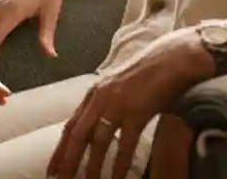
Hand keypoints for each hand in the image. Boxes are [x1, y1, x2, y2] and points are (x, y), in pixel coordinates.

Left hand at [46, 31, 210, 178]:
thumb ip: (107, 103)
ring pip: (96, 142)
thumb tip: (100, 126)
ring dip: (90, 168)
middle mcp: (100, 98)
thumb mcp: (120, 86)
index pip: (71, 125)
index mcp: (95, 93)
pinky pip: (123, 144)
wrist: (173, 58)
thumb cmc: (151, 72)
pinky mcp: (136, 111)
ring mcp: (117, 104)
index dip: (60, 149)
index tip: (53, 168)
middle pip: (77, 135)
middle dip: (66, 160)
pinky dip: (118, 165)